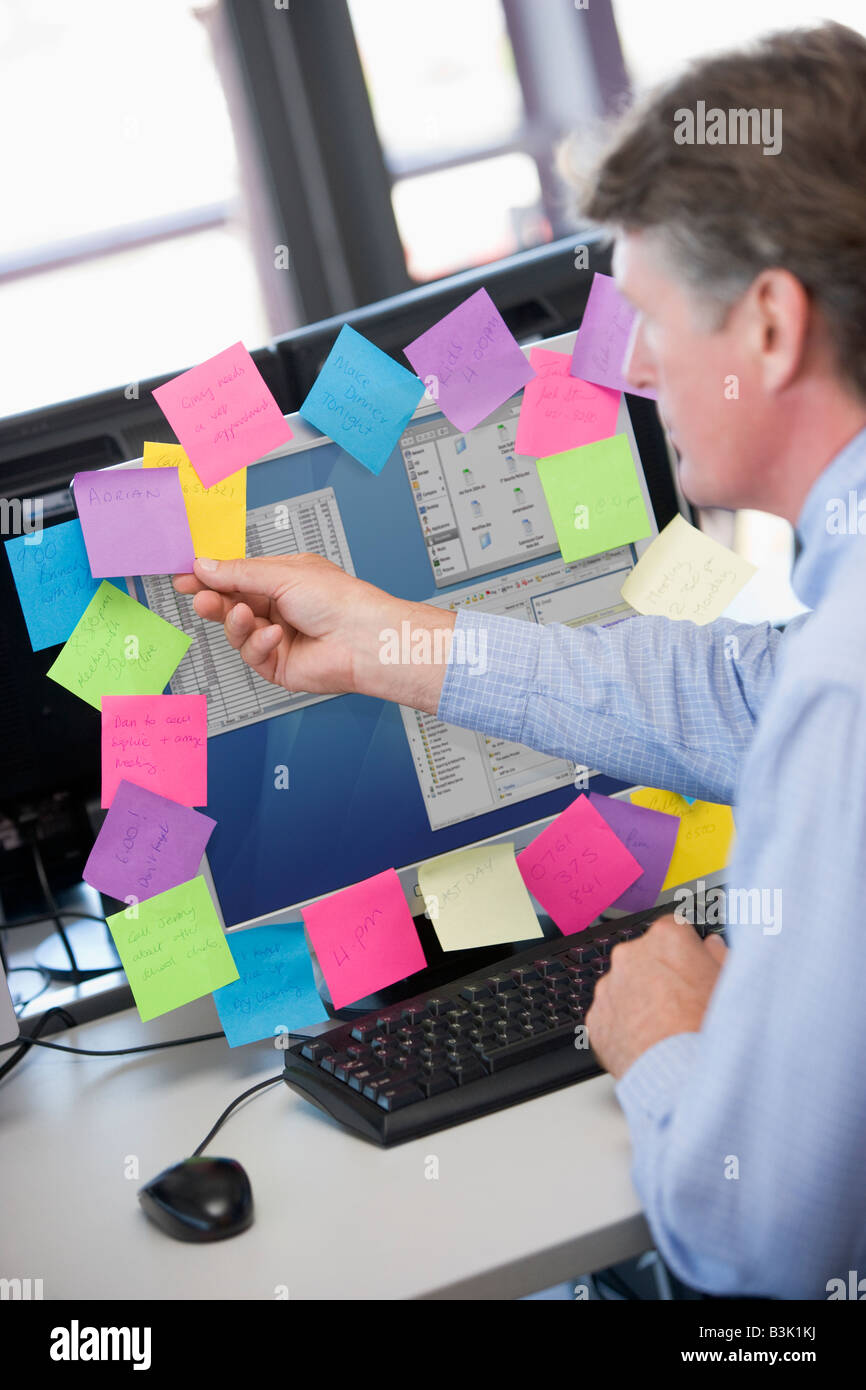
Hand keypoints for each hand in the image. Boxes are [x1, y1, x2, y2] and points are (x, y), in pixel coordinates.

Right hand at [172, 553, 455, 714]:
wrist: (363, 639)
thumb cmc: (338, 600)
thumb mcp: (282, 574)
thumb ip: (239, 573)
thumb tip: (203, 565)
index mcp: (282, 579)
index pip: (237, 576)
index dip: (210, 576)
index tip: (185, 576)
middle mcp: (278, 607)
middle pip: (231, 604)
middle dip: (213, 600)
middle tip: (198, 596)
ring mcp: (276, 637)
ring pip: (236, 631)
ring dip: (235, 622)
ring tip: (243, 614)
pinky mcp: (277, 664)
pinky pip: (252, 654)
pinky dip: (259, 643)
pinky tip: (275, 636)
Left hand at [585, 915, 727, 1078]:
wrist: (682, 1078)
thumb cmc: (710, 1030)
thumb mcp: (731, 984)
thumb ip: (719, 954)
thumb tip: (712, 946)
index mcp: (666, 938)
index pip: (673, 928)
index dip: (685, 949)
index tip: (690, 962)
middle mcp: (630, 955)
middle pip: (645, 957)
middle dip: (660, 974)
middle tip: (682, 1002)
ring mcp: (609, 988)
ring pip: (625, 987)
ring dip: (640, 1000)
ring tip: (666, 1028)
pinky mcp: (595, 1019)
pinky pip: (611, 1016)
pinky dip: (625, 1026)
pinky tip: (649, 1043)